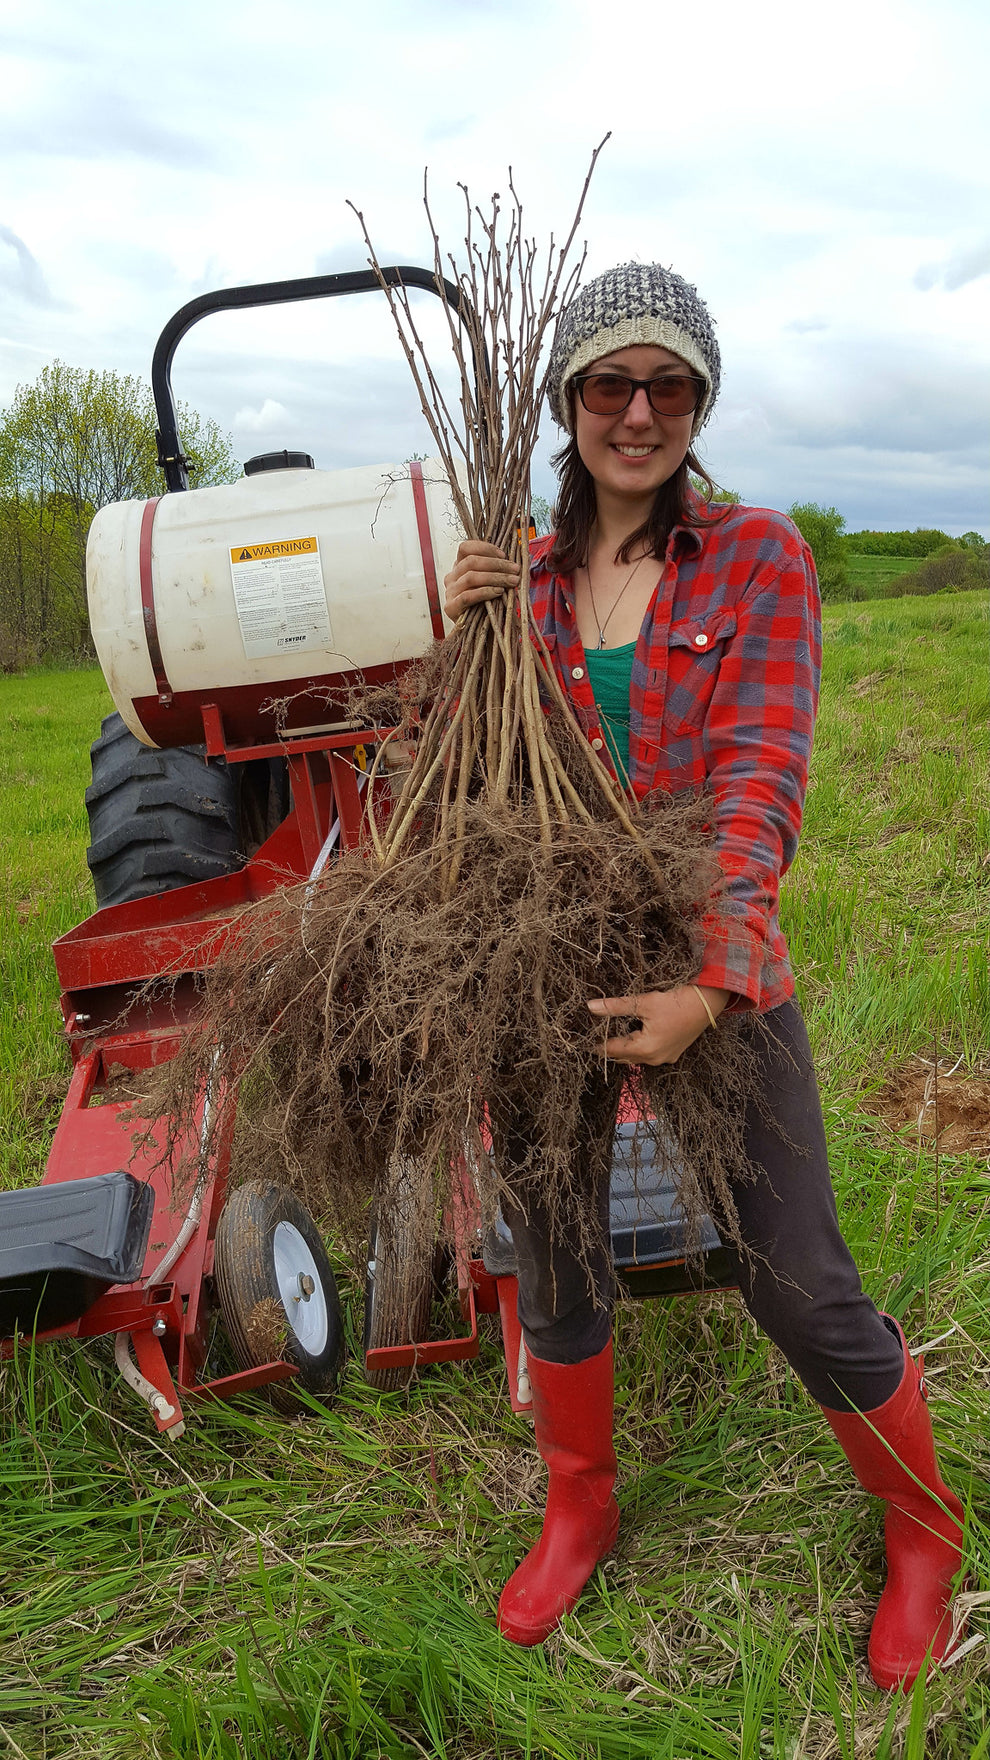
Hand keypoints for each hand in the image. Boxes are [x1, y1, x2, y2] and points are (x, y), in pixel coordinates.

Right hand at [443, 539, 519, 619]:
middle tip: (515, 570)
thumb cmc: (490, 605)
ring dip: (496, 577)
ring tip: (512, 582)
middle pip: (471, 561)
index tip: (504, 555)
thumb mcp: (493, 583)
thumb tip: (513, 562)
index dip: (485, 548)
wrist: (484, 632)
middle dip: (497, 564)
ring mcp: (449, 592)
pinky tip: (499, 592)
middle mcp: (451, 577)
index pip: (465, 548)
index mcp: (459, 567)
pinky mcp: (451, 608)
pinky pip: (468, 596)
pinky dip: (485, 592)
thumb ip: (497, 570)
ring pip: (471, 577)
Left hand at [587, 985, 729, 1065]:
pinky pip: (649, 1055)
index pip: (613, 1049)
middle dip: (610, 1047)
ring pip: (637, 1056)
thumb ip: (615, 1007)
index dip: (597, 1044)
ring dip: (625, 1048)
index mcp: (645, 1049)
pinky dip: (639, 1047)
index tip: (584, 1041)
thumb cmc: (676, 1003)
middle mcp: (655, 1058)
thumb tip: (591, 1007)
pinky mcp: (673, 1052)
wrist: (706, 1004)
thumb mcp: (643, 1003)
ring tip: (611, 1036)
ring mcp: (665, 1057)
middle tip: (594, 1038)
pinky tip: (634, 1036)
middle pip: (624, 1056)